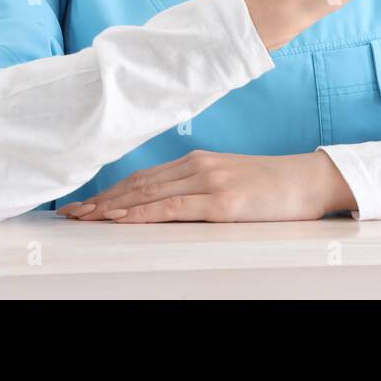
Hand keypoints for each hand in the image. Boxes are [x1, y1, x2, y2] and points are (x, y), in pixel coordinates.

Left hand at [55, 149, 356, 222]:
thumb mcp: (232, 182)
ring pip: (148, 194)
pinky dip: (141, 212)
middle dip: (100, 200)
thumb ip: (201, 189)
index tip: (84, 203)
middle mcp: (199, 166)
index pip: (144, 178)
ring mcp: (210, 182)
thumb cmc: (276, 186)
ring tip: (83, 218)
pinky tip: (121, 218)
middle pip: (138, 184)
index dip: (110, 190)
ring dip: (110, 208)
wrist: (311, 181)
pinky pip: (172, 207)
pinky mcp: (222, 202)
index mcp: (199, 162)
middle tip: (69, 213)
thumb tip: (170, 205)